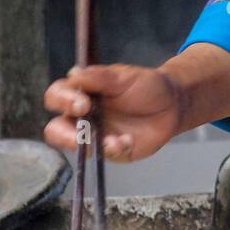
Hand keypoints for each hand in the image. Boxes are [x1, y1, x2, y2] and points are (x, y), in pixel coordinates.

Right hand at [42, 63, 184, 162]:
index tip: (81, 104)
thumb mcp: (124, 77)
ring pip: (76, 147)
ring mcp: (95, 135)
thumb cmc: (146, 85)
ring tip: (113, 140)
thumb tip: (73, 74)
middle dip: (64, 135)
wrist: (173, 104)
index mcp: (81, 92)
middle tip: (81, 135)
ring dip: (91, 145)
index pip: (57, 96)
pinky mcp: (111, 151)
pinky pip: (105, 155)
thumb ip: (99, 77)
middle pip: (55, 129)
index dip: (62, 101)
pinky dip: (116, 148)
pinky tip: (128, 141)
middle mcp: (82, 116)